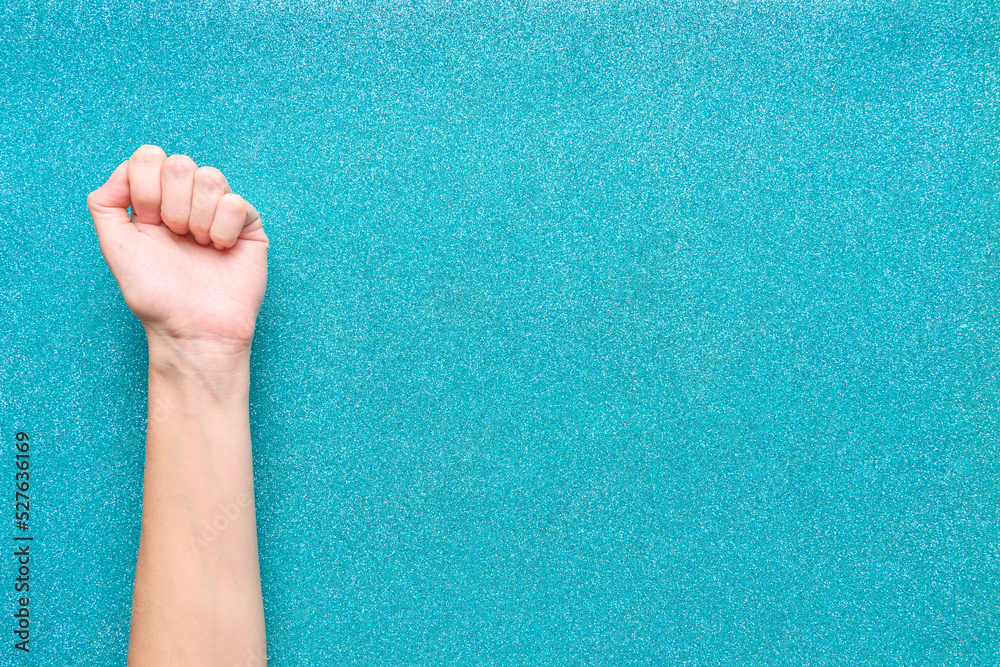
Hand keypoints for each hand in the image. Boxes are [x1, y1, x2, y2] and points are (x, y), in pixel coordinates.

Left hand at [88, 145, 267, 351]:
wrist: (193, 327)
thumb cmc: (156, 294)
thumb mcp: (114, 245)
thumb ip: (105, 202)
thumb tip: (125, 169)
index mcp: (155, 201)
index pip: (149, 157)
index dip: (146, 186)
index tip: (148, 223)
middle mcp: (187, 201)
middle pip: (180, 164)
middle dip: (172, 204)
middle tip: (174, 236)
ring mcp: (219, 211)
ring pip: (211, 177)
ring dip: (198, 217)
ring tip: (198, 245)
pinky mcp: (248, 225)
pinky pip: (236, 203)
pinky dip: (222, 229)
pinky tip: (220, 250)